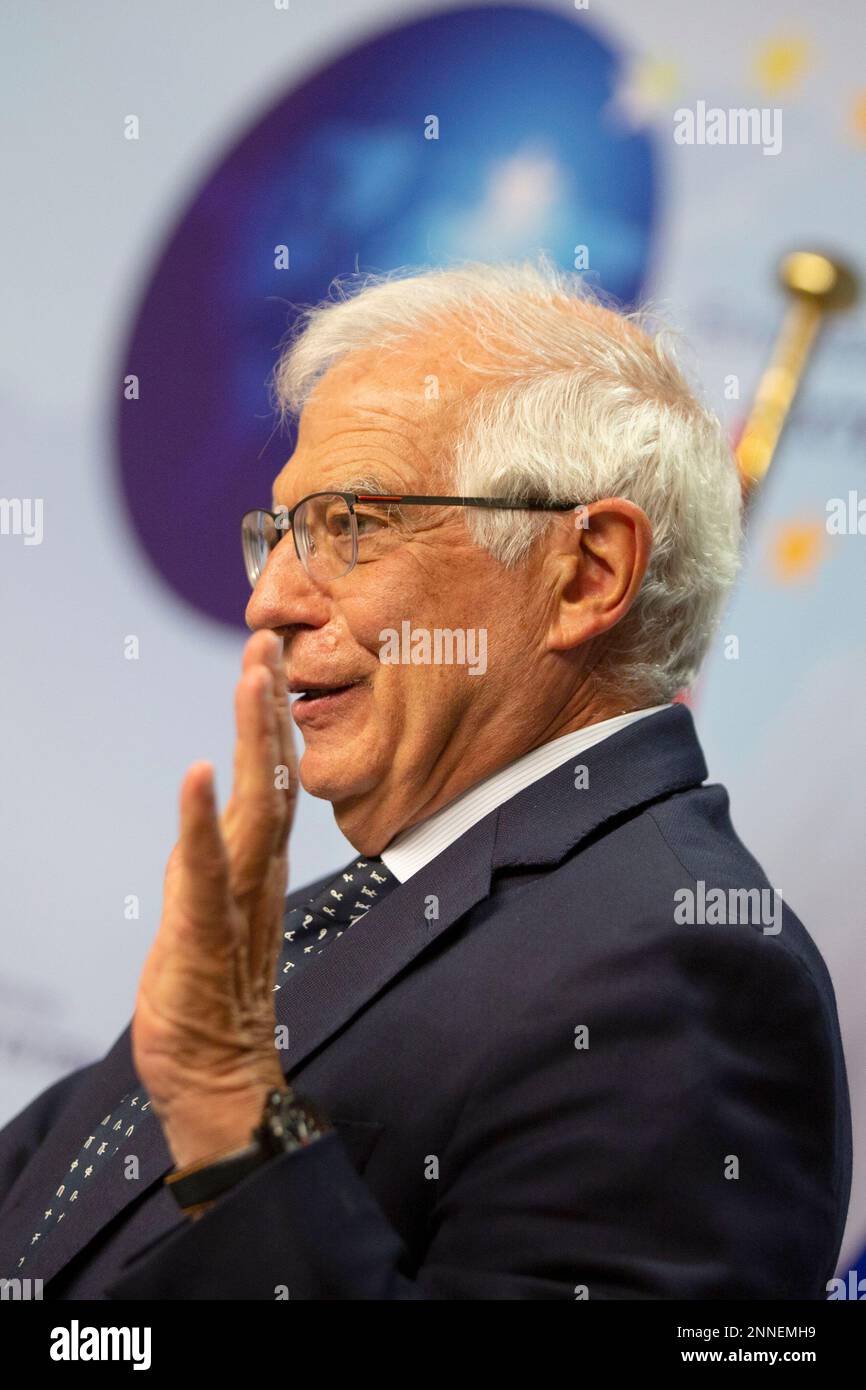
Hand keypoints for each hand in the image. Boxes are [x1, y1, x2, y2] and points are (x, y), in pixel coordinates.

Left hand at [131, 630, 297, 1168]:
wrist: (221, 1081)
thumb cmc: (215, 1004)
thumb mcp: (211, 918)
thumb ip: (214, 867)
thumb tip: (207, 827)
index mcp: (261, 869)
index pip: (274, 780)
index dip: (270, 720)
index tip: (268, 662)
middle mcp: (259, 874)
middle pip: (273, 776)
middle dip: (268, 706)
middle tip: (267, 644)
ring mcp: (237, 900)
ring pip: (254, 805)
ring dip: (253, 737)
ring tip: (253, 679)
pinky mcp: (205, 931)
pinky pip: (206, 868)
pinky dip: (202, 818)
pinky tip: (200, 773)